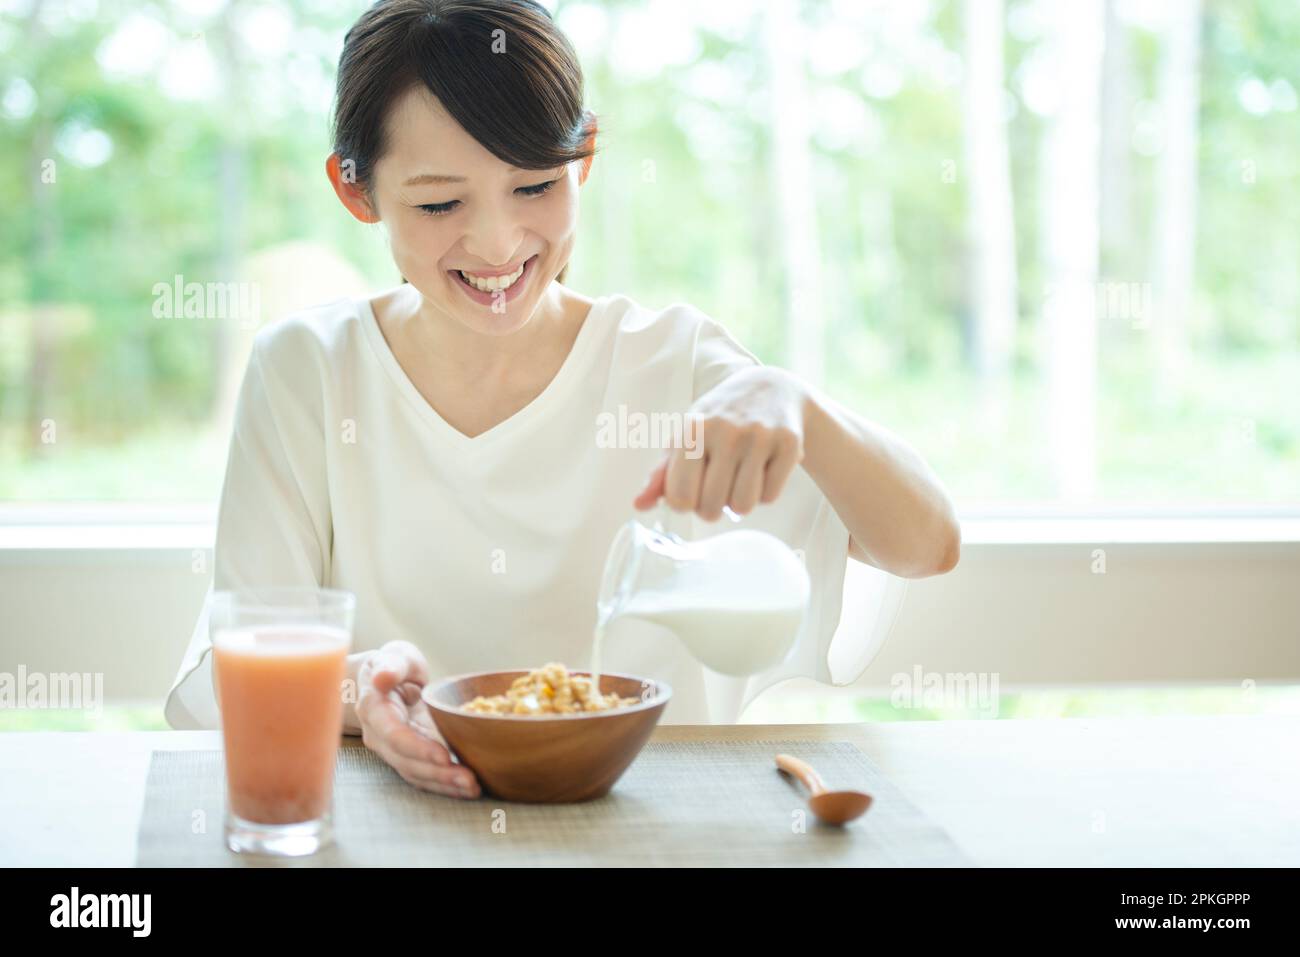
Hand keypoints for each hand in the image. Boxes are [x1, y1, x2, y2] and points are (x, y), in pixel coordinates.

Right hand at [356, 640, 480, 798]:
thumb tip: (382, 677)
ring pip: (416, 773)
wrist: (385, 680)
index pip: (393, 734)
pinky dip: (444, 785)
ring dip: (444, 784)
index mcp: (374, 708)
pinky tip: (467, 789)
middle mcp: (379, 735)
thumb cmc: (394, 665)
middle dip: (438, 773)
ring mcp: (392, 750)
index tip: (444, 755)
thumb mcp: (394, 656)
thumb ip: (391, 664)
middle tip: (469, 779)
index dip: (417, 747)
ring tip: (473, 787)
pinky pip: (423, 776)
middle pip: (407, 760)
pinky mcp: (406, 757)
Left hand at [633, 366, 806, 520]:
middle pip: (711, 507)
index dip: (685, 504)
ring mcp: (759, 436)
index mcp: (692, 430)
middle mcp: (725, 431)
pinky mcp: (789, 444)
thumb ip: (662, 474)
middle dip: (713, 507)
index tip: (692, 492)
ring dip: (740, 502)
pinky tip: (761, 470)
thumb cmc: (720, 419)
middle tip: (718, 487)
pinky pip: (770, 496)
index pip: (680, 497)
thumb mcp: (687, 437)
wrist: (772, 389)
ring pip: (743, 506)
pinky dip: (765, 493)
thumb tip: (639, 505)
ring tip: (739, 479)